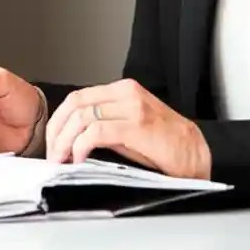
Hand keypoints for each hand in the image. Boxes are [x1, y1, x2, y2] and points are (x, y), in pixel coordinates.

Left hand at [44, 79, 210, 178]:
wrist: (197, 154)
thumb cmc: (165, 144)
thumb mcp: (129, 126)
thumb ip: (103, 122)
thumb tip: (71, 135)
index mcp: (123, 90)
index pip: (77, 97)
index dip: (58, 120)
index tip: (52, 141)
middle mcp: (126, 93)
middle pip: (74, 104)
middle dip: (56, 130)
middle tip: (52, 153)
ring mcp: (132, 108)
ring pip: (82, 117)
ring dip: (64, 141)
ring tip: (62, 159)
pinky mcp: (137, 126)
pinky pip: (97, 132)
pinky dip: (81, 145)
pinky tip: (79, 158)